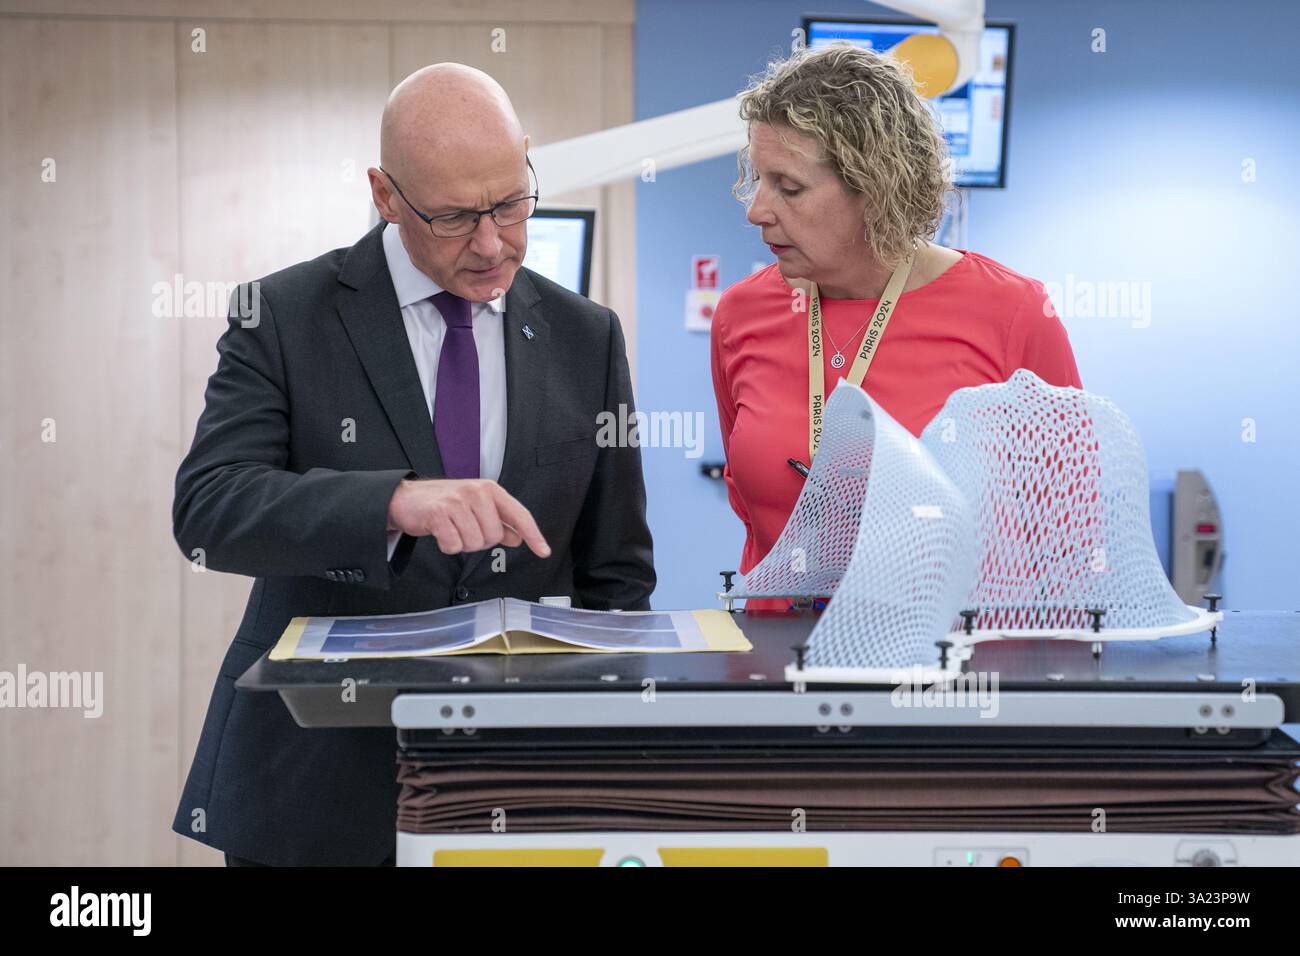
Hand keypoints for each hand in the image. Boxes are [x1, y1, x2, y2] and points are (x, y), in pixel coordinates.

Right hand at [386, 478, 550, 557]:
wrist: (405, 498)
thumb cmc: (443, 503)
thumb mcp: (475, 507)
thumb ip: (498, 522)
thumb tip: (518, 537)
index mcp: (490, 490)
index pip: (519, 514)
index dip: (533, 535)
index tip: (543, 551)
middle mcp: (476, 492)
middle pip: (494, 536)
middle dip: (479, 541)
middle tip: (463, 529)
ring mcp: (457, 502)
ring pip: (474, 543)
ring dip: (462, 544)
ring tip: (451, 529)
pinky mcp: (439, 513)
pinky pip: (454, 546)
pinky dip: (447, 546)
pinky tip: (441, 533)